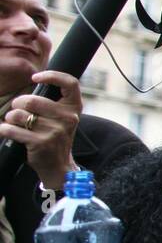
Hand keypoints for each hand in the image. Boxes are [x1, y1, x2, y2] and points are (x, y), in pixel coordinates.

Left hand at [0, 71, 81, 191]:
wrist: (58, 166)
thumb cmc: (55, 137)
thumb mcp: (62, 118)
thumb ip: (53, 101)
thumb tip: (34, 80)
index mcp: (74, 109)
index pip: (70, 83)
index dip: (52, 76)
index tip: (35, 78)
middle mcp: (68, 118)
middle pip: (31, 100)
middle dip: (17, 105)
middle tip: (18, 112)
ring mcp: (55, 131)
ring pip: (18, 114)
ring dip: (10, 119)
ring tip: (16, 124)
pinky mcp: (41, 142)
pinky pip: (11, 129)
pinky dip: (4, 130)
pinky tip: (9, 132)